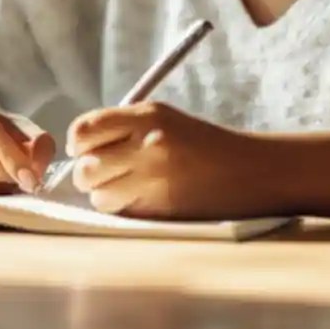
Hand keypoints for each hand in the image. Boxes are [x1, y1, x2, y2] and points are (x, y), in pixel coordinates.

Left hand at [68, 102, 279, 219]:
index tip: (83, 149)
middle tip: (104, 173)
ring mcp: (155, 179)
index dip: (78, 143)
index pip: (85, 130)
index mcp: (147, 116)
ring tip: (125, 188)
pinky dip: (123, 209)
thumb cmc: (205, 144)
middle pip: (86, 167)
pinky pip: (121, 212)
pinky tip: (143, 200)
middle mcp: (147, 145)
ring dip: (104, 195)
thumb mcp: (165, 119)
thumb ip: (123, 127)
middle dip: (88, 174)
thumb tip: (80, 146)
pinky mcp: (162, 208)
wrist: (251, 171)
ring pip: (98, 195)